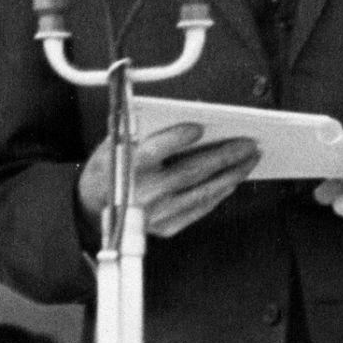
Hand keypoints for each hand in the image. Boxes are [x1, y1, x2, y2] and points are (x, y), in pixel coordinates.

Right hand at [77, 123, 259, 237]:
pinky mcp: (167, 226)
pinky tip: (232, 180)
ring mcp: (158, 212)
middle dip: (226, 156)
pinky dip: (219, 193)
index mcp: (129, 166)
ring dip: (231, 174)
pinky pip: (200, 208)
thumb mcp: (115, 141)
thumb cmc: (108, 169)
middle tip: (249, 143)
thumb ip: (141, 128)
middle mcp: (145, 191)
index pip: (156, 149)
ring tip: (249, 159)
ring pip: (204, 191)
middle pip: (192, 171)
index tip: (200, 126)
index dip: (179, 137)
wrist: (92, 208)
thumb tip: (174, 115)